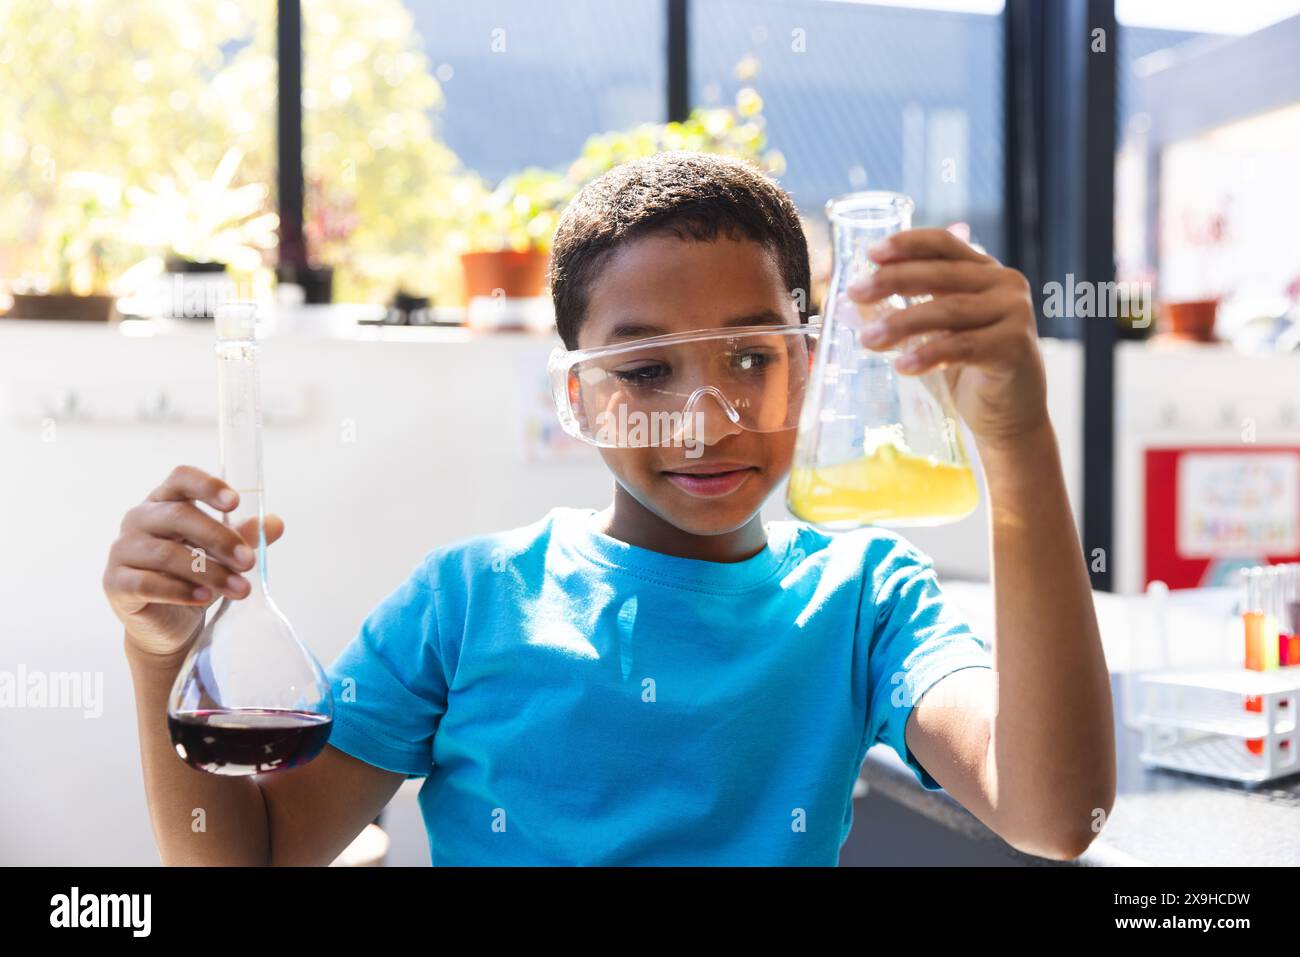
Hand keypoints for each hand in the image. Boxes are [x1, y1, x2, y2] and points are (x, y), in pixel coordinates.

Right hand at [104, 465, 284, 659]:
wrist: (167, 624)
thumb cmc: (193, 578)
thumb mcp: (222, 555)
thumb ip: (244, 536)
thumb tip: (275, 523)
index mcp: (164, 503)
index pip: (181, 479)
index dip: (207, 486)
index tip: (235, 503)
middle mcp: (139, 520)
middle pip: (178, 516)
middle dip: (219, 539)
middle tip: (249, 562)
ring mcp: (123, 550)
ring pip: (166, 554)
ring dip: (209, 572)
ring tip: (239, 589)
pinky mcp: (116, 583)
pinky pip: (147, 584)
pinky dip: (180, 591)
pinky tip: (205, 598)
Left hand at [847, 227, 1048, 448]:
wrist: (1008, 415)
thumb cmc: (965, 371)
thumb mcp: (928, 336)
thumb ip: (897, 314)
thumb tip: (844, 306)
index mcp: (983, 272)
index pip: (943, 244)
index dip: (907, 244)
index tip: (871, 253)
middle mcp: (1004, 284)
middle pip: (941, 273)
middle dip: (893, 281)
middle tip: (855, 294)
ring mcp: (1015, 313)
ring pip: (948, 310)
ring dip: (902, 323)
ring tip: (868, 339)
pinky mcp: (1015, 346)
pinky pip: (963, 346)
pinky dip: (928, 355)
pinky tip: (901, 366)